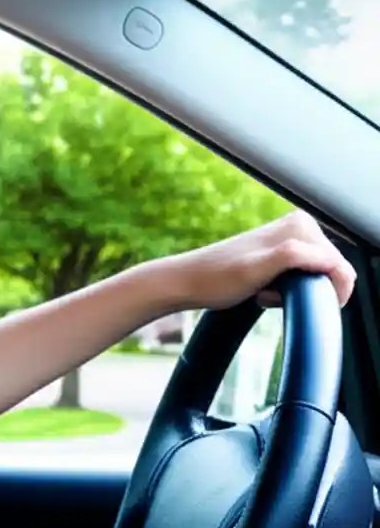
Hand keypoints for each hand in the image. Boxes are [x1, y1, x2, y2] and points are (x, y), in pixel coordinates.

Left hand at [159, 210, 354, 309]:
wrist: (186, 282)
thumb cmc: (216, 279)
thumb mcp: (259, 269)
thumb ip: (296, 257)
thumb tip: (327, 257)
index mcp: (301, 225)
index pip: (341, 267)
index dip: (326, 293)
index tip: (296, 302)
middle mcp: (299, 226)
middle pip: (329, 273)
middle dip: (307, 291)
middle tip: (270, 293)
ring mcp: (290, 239)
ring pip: (315, 279)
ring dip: (295, 293)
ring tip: (264, 291)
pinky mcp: (281, 253)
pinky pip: (300, 280)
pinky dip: (285, 291)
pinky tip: (262, 290)